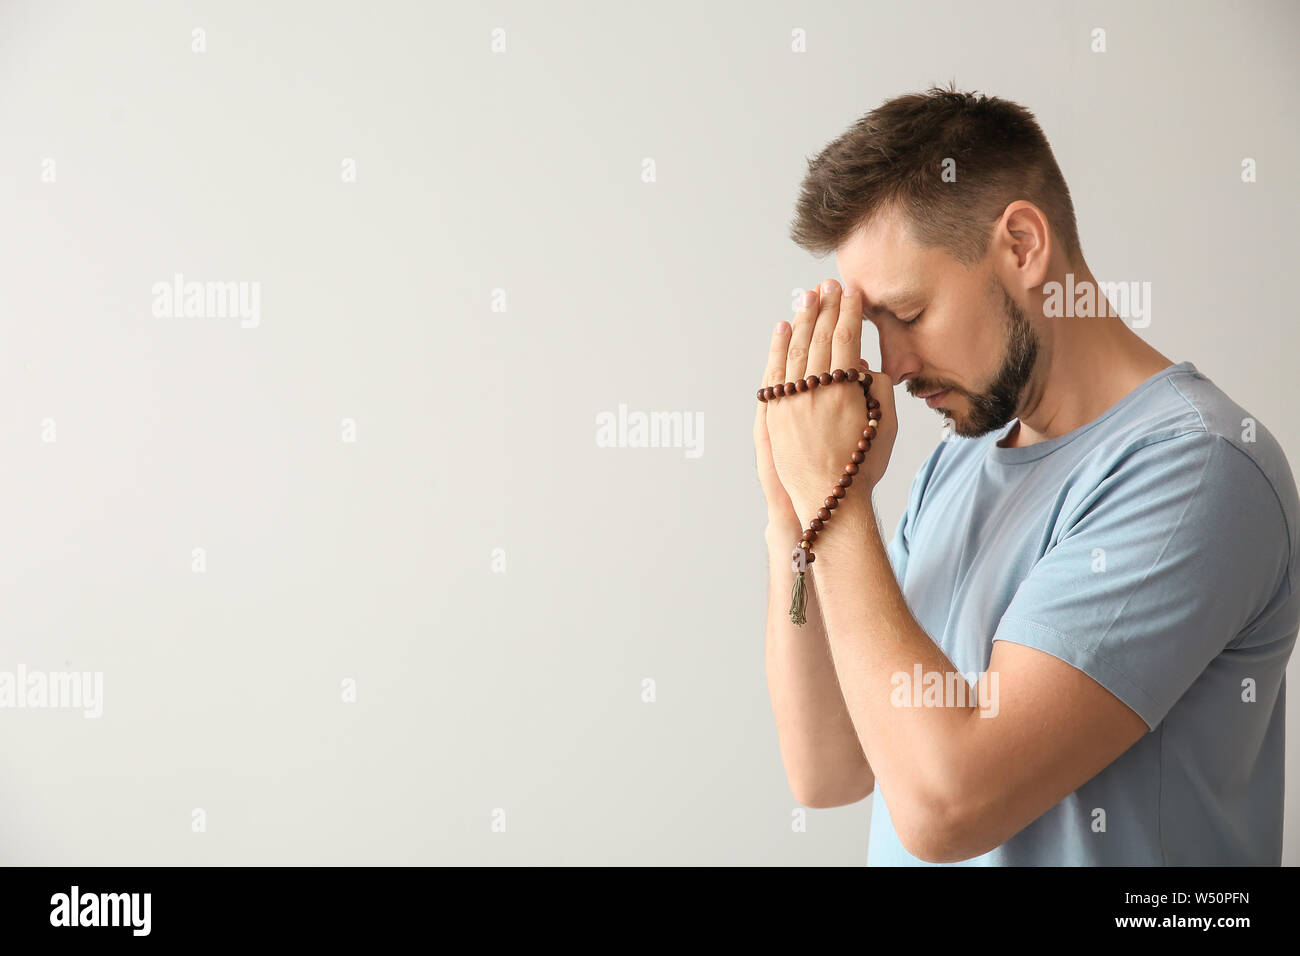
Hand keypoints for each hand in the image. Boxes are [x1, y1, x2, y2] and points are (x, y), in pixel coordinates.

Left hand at [761, 280, 897, 526]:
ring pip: (794, 350)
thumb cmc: (862, 464)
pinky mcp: (773, 414)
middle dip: (825, 307)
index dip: (849, 312)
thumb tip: (859, 361)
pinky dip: (778, 348)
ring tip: (807, 296)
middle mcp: (813, 392)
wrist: (829, 500)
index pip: (846, 338)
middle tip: (829, 284)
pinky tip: (782, 328)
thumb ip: (877, 386)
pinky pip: (774, 372)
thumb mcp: (885, 423)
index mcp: (844, 391)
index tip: (852, 292)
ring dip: (801, 320)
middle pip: (818, 338)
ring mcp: (789, 402)